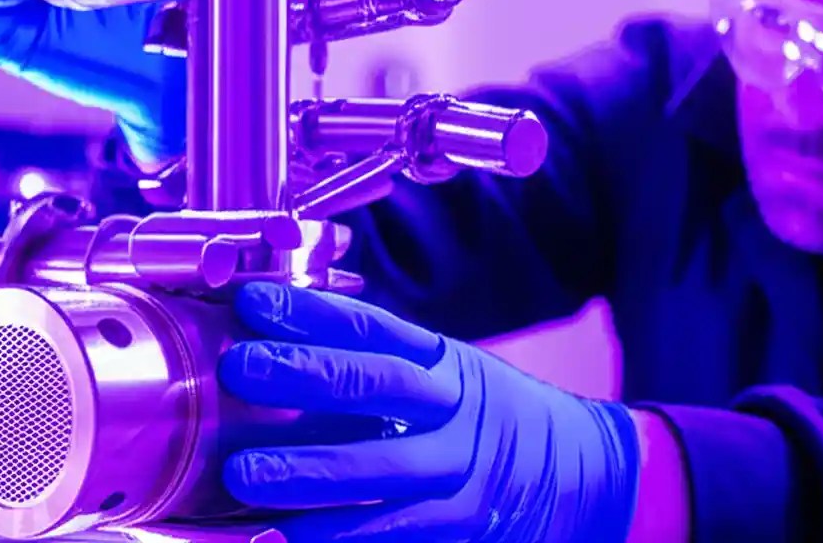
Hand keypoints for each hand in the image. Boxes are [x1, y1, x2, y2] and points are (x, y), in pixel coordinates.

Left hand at [218, 283, 641, 542]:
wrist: (582, 474)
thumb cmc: (487, 419)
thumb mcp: (448, 376)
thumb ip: (379, 364)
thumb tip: (278, 341)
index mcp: (444, 364)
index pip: (375, 330)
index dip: (315, 314)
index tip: (255, 303)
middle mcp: (455, 411)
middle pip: (380, 386)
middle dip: (308, 375)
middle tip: (241, 367)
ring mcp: (460, 473)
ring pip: (383, 469)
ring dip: (310, 472)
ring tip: (244, 473)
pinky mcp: (460, 528)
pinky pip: (393, 533)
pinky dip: (339, 537)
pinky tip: (285, 538)